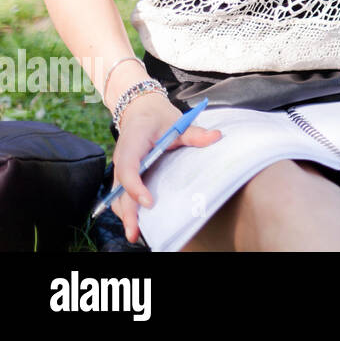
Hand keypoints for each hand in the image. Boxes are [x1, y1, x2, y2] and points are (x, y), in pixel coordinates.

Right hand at [110, 93, 221, 243]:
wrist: (141, 111)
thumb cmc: (158, 118)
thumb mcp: (177, 121)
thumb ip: (195, 132)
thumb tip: (216, 136)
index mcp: (132, 143)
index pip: (129, 168)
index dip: (136, 187)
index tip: (149, 202)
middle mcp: (122, 159)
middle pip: (119, 189)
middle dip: (127, 212)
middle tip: (135, 232)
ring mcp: (121, 168)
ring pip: (117, 195)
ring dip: (125, 213)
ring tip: (135, 233)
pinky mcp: (124, 175)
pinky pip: (121, 194)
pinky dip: (127, 207)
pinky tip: (137, 221)